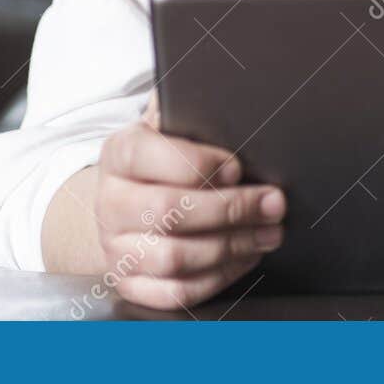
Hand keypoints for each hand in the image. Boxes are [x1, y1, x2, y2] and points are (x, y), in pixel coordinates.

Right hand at [94, 101, 285, 309]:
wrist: (123, 204)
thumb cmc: (160, 162)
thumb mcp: (167, 127)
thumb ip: (188, 111)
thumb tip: (225, 90)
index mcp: (119, 153)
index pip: (154, 157)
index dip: (202, 165)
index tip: (238, 168)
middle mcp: (110, 201)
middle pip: (170, 211)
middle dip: (232, 209)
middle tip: (273, 203)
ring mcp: (115, 247)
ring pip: (175, 257)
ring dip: (233, 247)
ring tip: (268, 232)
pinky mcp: (128, 283)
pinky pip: (175, 293)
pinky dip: (218, 278)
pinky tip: (244, 257)